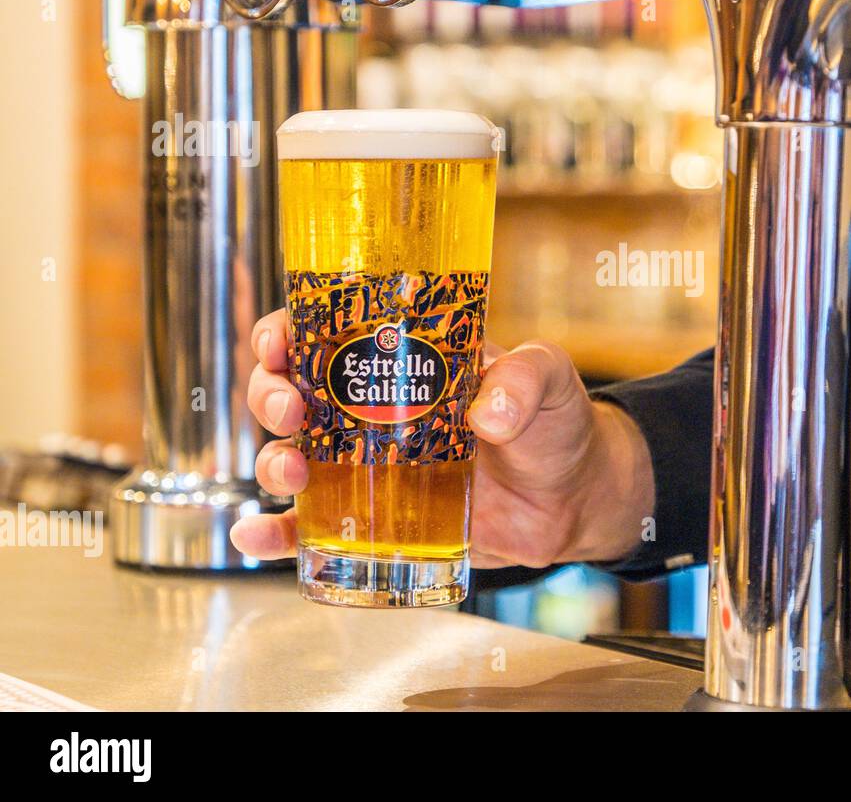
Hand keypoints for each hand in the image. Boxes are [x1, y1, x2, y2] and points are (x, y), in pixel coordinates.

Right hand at [230, 310, 654, 568]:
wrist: (574, 498)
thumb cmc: (556, 424)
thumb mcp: (549, 380)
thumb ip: (525, 379)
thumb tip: (486, 413)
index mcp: (405, 360)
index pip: (327, 332)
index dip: (288, 332)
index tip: (280, 343)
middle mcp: (373, 410)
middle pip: (292, 391)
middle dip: (271, 394)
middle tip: (291, 408)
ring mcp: (370, 466)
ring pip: (293, 455)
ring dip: (273, 460)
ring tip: (292, 472)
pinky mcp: (377, 519)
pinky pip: (313, 526)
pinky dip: (277, 532)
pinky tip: (259, 534)